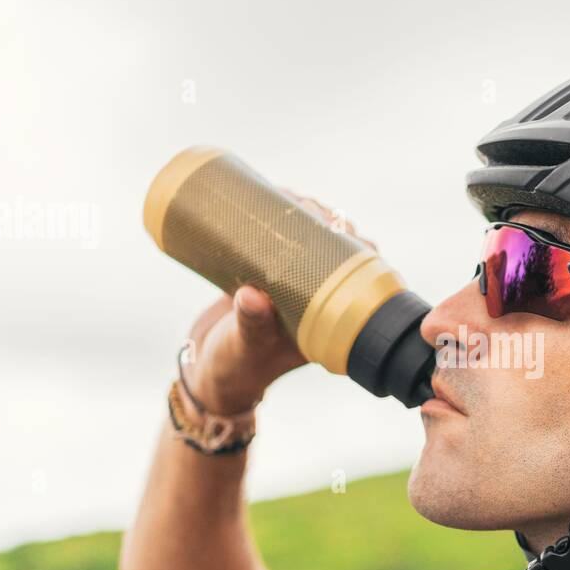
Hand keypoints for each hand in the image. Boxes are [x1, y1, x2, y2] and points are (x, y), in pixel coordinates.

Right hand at [181, 191, 375, 414]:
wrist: (210, 375)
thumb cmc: (236, 368)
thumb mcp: (246, 344)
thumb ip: (252, 324)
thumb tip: (252, 296)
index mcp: (334, 320)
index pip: (359, 274)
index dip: (353, 243)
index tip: (334, 223)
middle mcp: (321, 301)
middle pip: (336, 248)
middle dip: (322, 218)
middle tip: (300, 201)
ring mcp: (295, 287)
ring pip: (311, 240)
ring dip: (302, 212)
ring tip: (284, 194)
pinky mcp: (269, 277)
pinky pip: (283, 242)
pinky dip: (280, 218)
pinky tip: (273, 195)